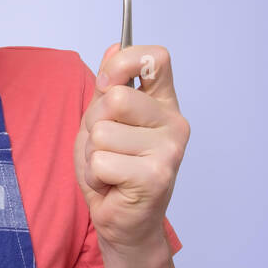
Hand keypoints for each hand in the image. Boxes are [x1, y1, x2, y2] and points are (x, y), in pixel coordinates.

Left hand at [74, 43, 189, 261]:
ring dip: (94, 155)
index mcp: (163, 103)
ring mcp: (169, 150)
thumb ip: (109, 86)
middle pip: (116, 97)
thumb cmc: (113, 171)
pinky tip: (113, 185)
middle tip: (106, 147)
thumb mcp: (103, 120)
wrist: (124, 222)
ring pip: (103, 132)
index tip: (106, 85)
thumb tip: (115, 46)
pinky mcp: (156, 176)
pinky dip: (96, 176)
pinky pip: (102, 161)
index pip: (156, 58)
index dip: (123, 63)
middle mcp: (174, 123)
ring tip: (110, 169)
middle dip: (95, 124)